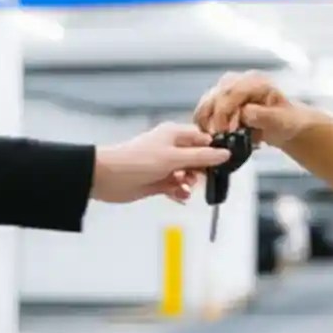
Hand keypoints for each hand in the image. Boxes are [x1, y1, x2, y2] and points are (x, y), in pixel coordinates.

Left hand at [91, 122, 231, 203]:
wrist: (107, 177)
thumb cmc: (138, 161)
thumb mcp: (174, 157)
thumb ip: (202, 157)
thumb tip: (225, 154)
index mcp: (174, 135)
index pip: (202, 138)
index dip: (213, 149)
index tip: (222, 162)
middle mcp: (170, 148)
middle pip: (196, 158)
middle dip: (201, 170)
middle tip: (202, 178)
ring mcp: (164, 166)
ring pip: (187, 174)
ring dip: (189, 183)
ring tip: (185, 188)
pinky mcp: (157, 182)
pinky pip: (176, 187)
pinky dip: (179, 192)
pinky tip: (180, 197)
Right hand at [193, 70, 310, 147]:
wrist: (284, 125)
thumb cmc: (286, 121)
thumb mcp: (282, 120)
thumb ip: (264, 116)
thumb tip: (244, 113)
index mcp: (256, 82)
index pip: (233, 91)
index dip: (225, 111)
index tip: (225, 130)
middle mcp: (239, 81)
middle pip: (215, 94)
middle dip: (213, 117)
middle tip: (217, 137)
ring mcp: (228, 90)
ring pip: (207, 101)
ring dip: (205, 120)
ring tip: (212, 137)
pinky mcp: (220, 100)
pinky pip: (205, 109)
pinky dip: (204, 122)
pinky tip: (209, 135)